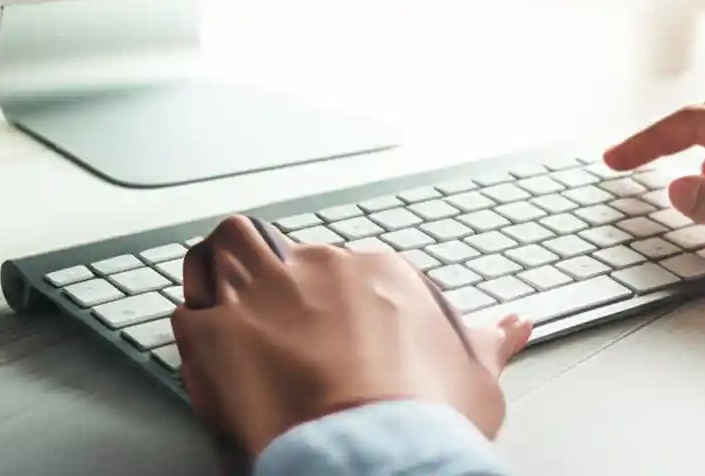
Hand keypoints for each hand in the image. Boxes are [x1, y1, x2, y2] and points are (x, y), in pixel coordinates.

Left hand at [170, 216, 532, 456]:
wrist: (372, 453)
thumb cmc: (423, 418)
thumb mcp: (474, 378)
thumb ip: (490, 342)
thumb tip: (516, 325)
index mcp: (380, 272)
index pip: (347, 266)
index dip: (335, 296)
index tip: (336, 330)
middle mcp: (319, 268)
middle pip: (285, 251)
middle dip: (277, 281)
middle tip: (280, 323)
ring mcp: (264, 293)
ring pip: (228, 250)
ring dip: (222, 273)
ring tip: (225, 302)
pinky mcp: (216, 330)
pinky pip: (188, 308)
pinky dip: (192, 325)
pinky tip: (203, 345)